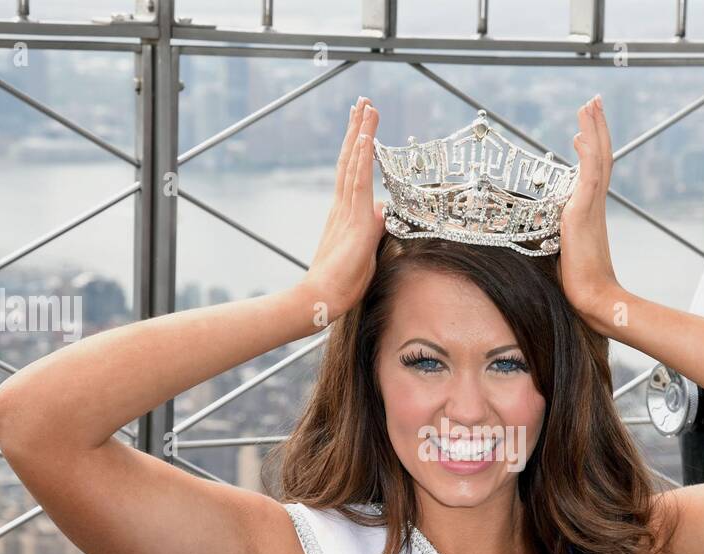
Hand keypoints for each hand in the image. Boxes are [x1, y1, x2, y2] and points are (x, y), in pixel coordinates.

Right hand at [301, 97, 385, 322]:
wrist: (321, 300)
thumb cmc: (340, 286)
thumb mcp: (364, 254)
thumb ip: (373, 232)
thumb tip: (383, 216)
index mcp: (344, 215)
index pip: (352, 174)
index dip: (357, 150)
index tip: (362, 127)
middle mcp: (342, 207)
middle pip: (349, 160)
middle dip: (357, 130)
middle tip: (362, 103)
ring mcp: (346, 211)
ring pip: (354, 163)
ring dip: (361, 132)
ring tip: (366, 106)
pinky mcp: (354, 220)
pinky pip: (358, 181)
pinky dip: (361, 157)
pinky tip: (364, 136)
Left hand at [560, 94, 622, 335]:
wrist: (595, 298)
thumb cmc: (579, 284)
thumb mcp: (562, 253)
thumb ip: (555, 239)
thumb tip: (538, 239)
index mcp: (590, 211)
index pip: (593, 170)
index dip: (590, 147)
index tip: (583, 129)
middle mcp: (594, 204)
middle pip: (600, 156)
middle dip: (596, 128)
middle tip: (593, 102)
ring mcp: (592, 207)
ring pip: (597, 159)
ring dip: (593, 130)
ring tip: (589, 105)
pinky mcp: (584, 213)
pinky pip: (589, 175)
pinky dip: (587, 153)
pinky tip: (580, 135)